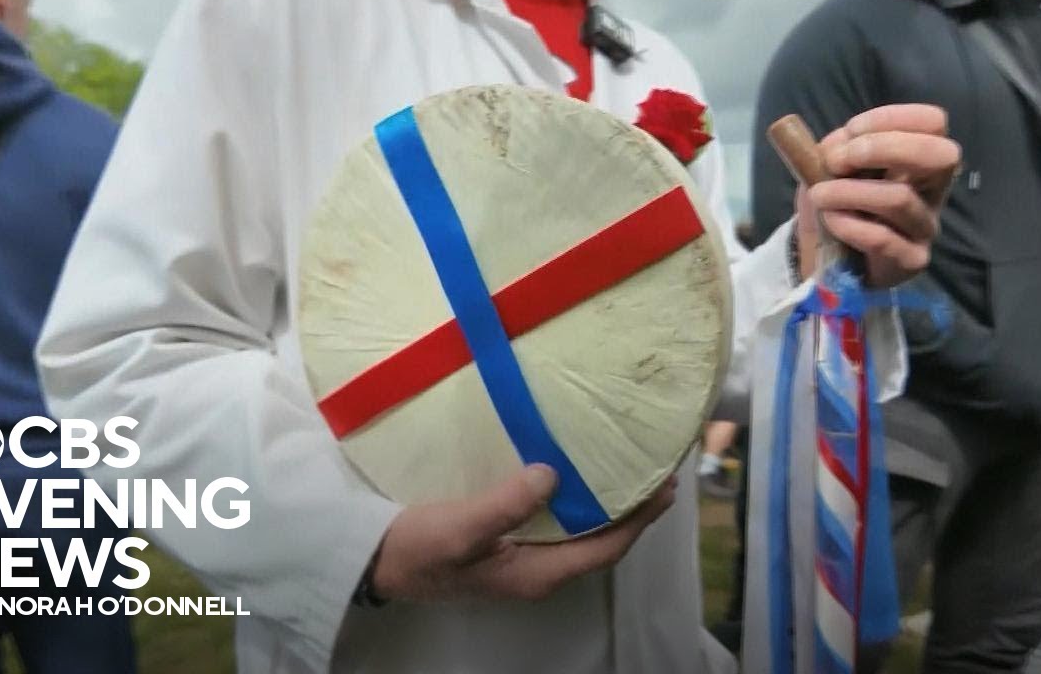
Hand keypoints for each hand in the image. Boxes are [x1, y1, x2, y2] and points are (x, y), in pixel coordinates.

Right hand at [372, 465, 675, 601]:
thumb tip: (553, 474)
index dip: (639, 520)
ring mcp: (523, 557)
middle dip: (632, 509)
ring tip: (627, 465)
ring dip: (608, 502)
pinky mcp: (508, 542)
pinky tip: (577, 472)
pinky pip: (558, 522)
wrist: (375, 559)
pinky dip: (578, 498)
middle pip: (601, 541)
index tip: (666, 487)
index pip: (605, 549)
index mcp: (536, 574)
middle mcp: (538, 570)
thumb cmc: (417, 547)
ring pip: (581, 531)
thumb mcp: (460, 527)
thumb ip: (506, 504)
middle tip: (656, 468)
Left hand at [795, 104, 959, 286]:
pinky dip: (849, 225)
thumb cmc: (835, 205)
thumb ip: (836, 148)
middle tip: (839, 161)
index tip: (850, 130)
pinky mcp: (911, 260)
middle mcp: (931, 191)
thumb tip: (840, 143)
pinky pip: (883, 239)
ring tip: (819, 194)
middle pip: (940, 155)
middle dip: (884, 148)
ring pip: (899, 198)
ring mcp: (924, 227)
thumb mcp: (828, 168)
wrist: (824, 260)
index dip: (892, 118)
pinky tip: (830, 220)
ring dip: (849, 191)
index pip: (933, 122)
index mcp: (917, 160)